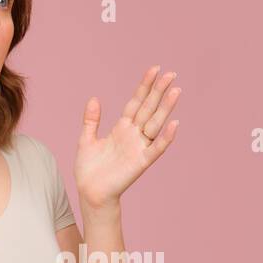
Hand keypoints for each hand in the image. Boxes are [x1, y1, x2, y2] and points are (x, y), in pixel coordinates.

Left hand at [74, 65, 180, 210]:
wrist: (90, 192)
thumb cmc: (89, 170)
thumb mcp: (86, 140)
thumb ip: (92, 120)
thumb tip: (94, 98)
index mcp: (121, 128)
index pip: (136, 102)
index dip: (144, 86)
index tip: (154, 69)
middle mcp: (133, 135)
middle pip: (149, 108)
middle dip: (159, 91)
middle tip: (171, 74)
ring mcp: (138, 147)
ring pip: (155, 123)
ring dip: (166, 108)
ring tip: (176, 90)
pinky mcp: (141, 162)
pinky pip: (156, 148)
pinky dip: (165, 137)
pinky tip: (175, 124)